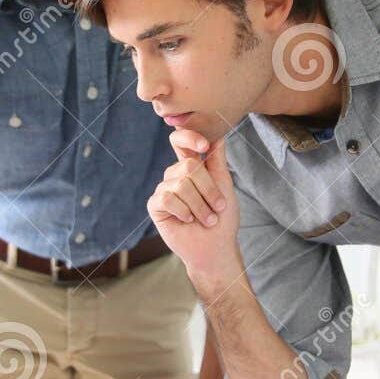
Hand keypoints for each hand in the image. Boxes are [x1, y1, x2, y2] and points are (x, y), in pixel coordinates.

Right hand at [149, 130, 241, 289]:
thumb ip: (217, 158)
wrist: (215, 247)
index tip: (204, 146)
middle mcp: (175, 175)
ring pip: (181, 184)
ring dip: (200, 205)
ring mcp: (164, 189)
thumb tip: (218, 131)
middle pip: (188, 165)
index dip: (189, 137)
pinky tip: (188, 221)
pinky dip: (184, 211)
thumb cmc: (222, 218)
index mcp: (191, 165)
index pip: (180, 140)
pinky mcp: (155, 205)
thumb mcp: (224, 183)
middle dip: (208, 189)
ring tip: (207, 219)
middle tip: (217, 208)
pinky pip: (168, 198)